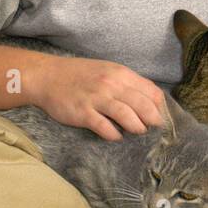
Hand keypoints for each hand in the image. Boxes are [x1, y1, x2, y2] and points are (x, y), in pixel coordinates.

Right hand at [32, 55, 165, 141]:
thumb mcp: (108, 70)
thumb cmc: (80, 75)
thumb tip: (151, 100)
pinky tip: (116, 137)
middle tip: (153, 129)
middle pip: (143, 105)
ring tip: (137, 132)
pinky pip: (105, 128)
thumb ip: (128, 83)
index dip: (159, 107)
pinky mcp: (83, 113)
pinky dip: (114, 135)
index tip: (159, 117)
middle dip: (153, 121)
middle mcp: (111, 84)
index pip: (151, 92)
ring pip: (127, 116)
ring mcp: (97, 99)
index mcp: (120, 74)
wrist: (48, 76)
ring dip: (136, 128)